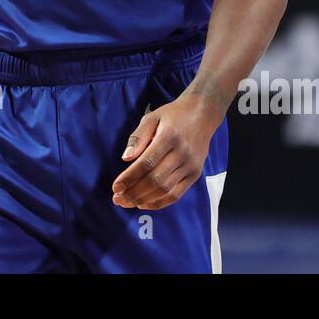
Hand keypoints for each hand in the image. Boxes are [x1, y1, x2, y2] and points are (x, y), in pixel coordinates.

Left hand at [112, 93, 220, 210]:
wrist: (202, 114)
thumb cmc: (173, 115)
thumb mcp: (152, 117)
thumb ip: (138, 137)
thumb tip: (125, 158)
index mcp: (169, 137)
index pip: (146, 163)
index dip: (130, 177)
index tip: (115, 187)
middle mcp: (181, 154)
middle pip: (155, 180)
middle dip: (134, 192)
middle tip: (117, 199)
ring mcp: (190, 166)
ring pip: (165, 189)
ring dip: (144, 199)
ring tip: (127, 203)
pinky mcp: (195, 175)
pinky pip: (177, 194)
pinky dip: (160, 202)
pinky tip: (144, 203)